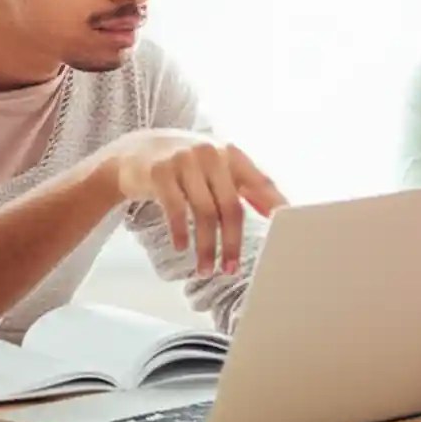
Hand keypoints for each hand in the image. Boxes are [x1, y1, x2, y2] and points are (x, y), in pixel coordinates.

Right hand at [95, 129, 287, 276]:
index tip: (285, 232)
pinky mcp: (159, 171)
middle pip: (230, 205)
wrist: (135, 153)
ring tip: (206, 268)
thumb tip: (280, 210)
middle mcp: (210, 153)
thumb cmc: (185, 166)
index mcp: (231, 154)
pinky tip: (182, 248)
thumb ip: (246, 186)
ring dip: (206, 246)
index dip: (274, 207)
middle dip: (232, 243)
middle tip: (231, 269)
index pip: (259, 183)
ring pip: (204, 212)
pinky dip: (181, 232)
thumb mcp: (217, 169)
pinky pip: (176, 209)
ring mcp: (184, 160)